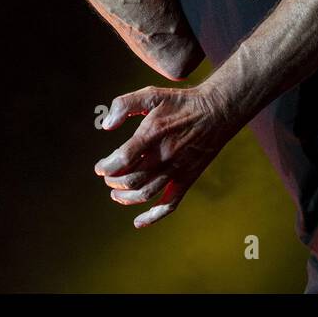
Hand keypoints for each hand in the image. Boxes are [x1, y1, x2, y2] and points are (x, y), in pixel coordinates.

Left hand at [94, 84, 240, 227]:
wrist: (217, 111)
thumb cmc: (180, 102)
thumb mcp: (151, 94)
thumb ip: (124, 105)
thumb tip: (106, 125)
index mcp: (153, 134)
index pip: (123, 159)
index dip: (106, 167)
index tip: (100, 168)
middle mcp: (164, 156)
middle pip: (131, 179)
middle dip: (113, 181)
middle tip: (107, 177)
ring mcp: (177, 170)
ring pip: (146, 194)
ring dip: (125, 198)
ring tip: (115, 193)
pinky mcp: (187, 179)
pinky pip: (170, 204)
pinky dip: (153, 216)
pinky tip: (138, 222)